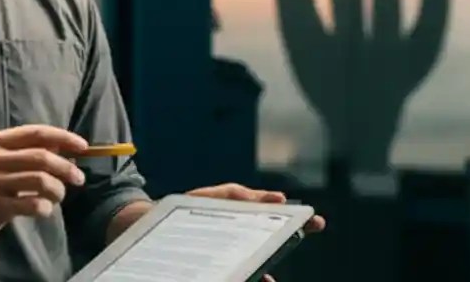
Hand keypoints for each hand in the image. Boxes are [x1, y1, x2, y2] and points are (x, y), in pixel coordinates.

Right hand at [0, 124, 88, 244]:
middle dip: (66, 168)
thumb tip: (63, 149)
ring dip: (57, 190)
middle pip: (42, 157)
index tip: (83, 146)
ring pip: (39, 180)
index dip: (64, 137)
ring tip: (59, 197)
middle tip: (78, 179)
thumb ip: (27, 153)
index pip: (37, 133)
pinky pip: (29, 204)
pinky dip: (43, 207)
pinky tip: (44, 210)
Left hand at [185, 183, 326, 281]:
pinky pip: (240, 275)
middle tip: (304, 241)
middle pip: (274, 245)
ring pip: (256, 267)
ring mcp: (233, 257)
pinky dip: (248, 278)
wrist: (153, 223)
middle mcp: (245, 241)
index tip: (316, 222)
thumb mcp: (219, 196)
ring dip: (263, 272)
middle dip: (289, 243)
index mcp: (249, 222)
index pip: (280, 222)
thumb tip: (280, 199)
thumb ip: (245, 196)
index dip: (300, 223)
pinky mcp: (222, 268)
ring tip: (269, 279)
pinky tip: (255, 280)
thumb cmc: (190, 208)